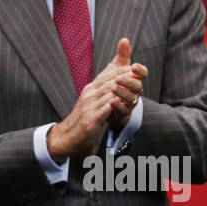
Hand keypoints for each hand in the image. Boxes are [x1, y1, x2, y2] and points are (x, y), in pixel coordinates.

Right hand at [47, 38, 144, 159]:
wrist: (69, 137)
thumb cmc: (85, 120)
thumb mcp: (93, 102)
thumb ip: (103, 92)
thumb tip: (115, 83)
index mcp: (90, 90)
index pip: (106, 76)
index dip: (121, 71)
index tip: (134, 69)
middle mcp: (89, 96)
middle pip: (109, 83)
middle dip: (124, 78)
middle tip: (137, 74)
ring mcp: (89, 107)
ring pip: (107, 94)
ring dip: (122, 89)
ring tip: (134, 85)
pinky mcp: (91, 120)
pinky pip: (103, 110)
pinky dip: (112, 105)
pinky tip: (121, 101)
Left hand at [104, 38, 146, 132]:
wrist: (110, 106)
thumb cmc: (118, 85)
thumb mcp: (118, 69)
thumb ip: (122, 56)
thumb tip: (124, 39)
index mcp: (134, 79)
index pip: (142, 73)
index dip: (140, 70)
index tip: (134, 66)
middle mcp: (134, 91)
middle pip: (137, 86)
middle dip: (129, 81)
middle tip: (118, 78)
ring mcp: (130, 103)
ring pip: (131, 98)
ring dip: (123, 93)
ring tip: (113, 88)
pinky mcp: (123, 114)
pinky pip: (123, 111)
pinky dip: (119, 106)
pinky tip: (112, 102)